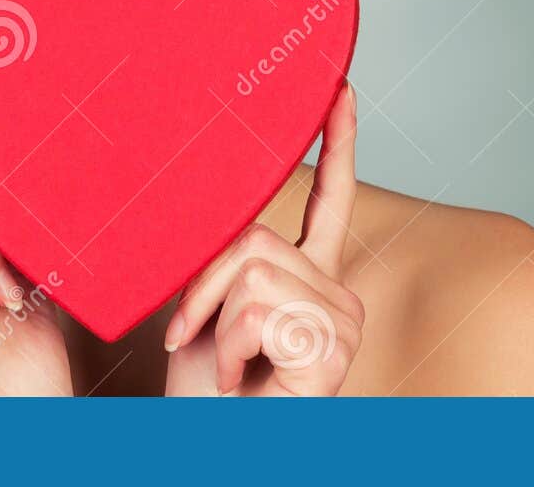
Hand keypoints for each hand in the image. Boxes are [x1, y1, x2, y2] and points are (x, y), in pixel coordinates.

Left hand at [164, 84, 363, 395]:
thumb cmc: (204, 389)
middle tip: (193, 334)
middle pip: (257, 236)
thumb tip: (202, 184)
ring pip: (254, 269)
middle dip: (205, 282)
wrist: (209, 441)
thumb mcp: (205, 300)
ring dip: (212, 318)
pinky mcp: (331, 350)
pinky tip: (240, 380)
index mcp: (309, 276)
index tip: (339, 91)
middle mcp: (336, 294)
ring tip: (223, 364)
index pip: (329, 199)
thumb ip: (223, 249)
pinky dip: (226, 345)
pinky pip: (259, 309)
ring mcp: (341, 323)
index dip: (337, 142)